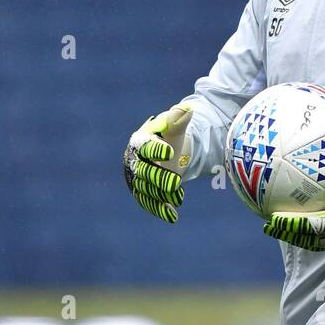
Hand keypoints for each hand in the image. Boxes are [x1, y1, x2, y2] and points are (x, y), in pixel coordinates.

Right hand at [123, 104, 192, 222]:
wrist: (165, 151)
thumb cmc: (168, 136)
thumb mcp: (175, 126)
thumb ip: (180, 119)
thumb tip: (189, 109)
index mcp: (140, 141)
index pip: (145, 145)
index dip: (156, 149)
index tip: (170, 152)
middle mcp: (136, 160)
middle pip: (145, 171)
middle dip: (160, 177)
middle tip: (176, 182)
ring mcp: (138, 178)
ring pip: (147, 188)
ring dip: (162, 194)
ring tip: (178, 197)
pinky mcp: (143, 191)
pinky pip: (148, 201)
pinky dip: (158, 209)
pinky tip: (172, 216)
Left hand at [263, 160, 324, 253]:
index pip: (309, 226)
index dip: (289, 224)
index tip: (272, 220)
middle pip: (307, 239)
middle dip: (287, 234)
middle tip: (269, 228)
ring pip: (315, 243)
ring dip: (298, 238)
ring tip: (284, 232)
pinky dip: (312, 237)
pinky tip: (308, 231)